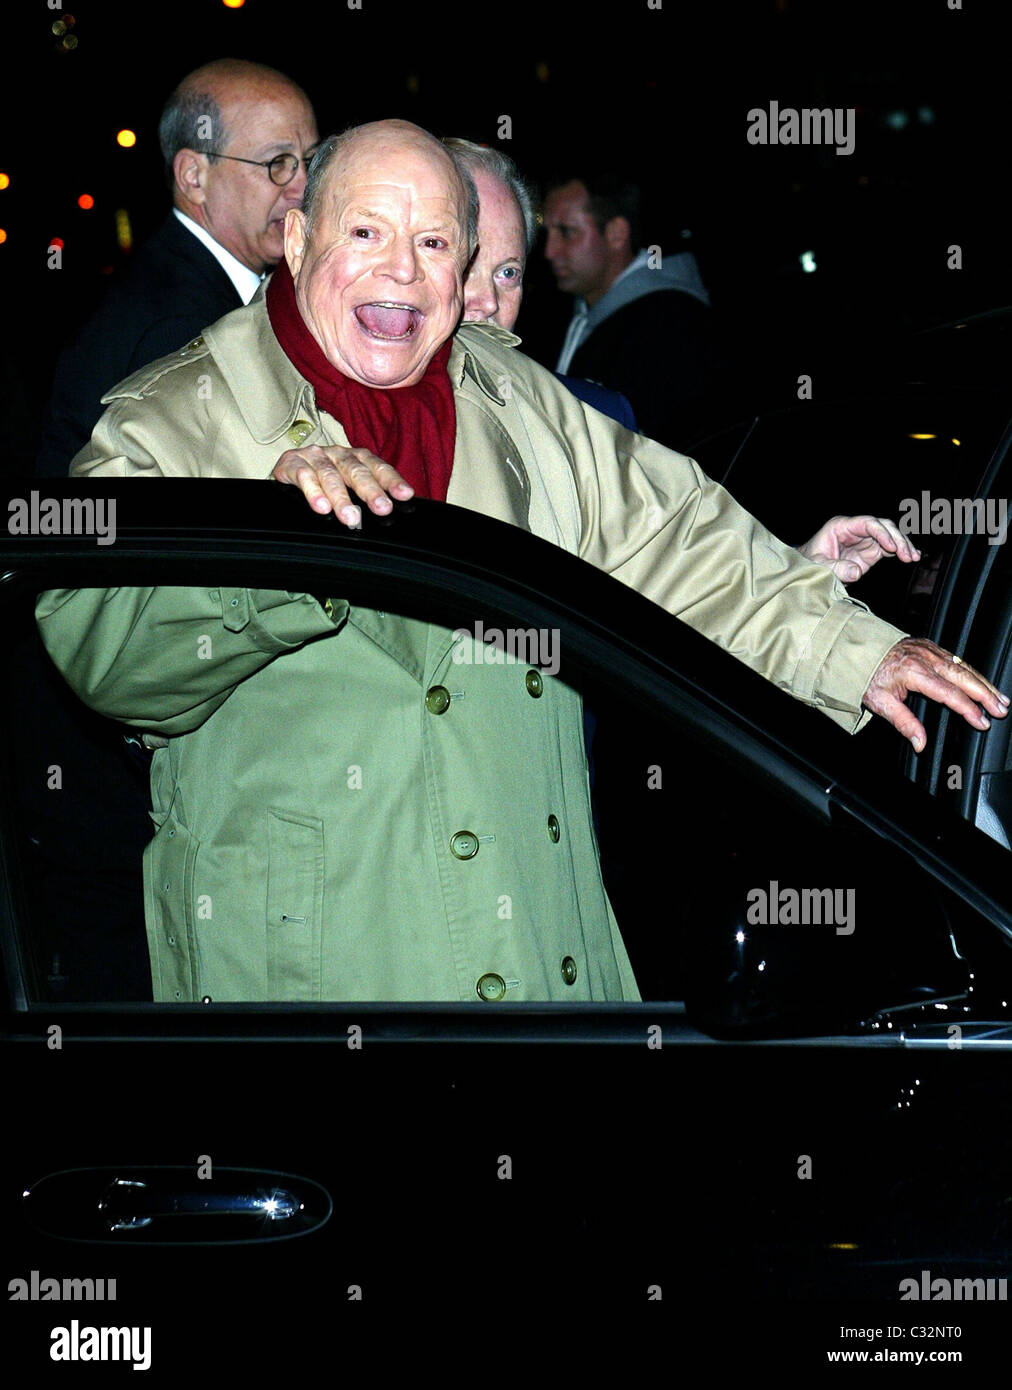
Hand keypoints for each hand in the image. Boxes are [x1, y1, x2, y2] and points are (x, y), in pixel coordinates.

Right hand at [272, 444, 413, 527]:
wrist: (284, 474)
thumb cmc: (321, 484)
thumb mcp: (345, 487)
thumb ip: (364, 496)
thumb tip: (387, 513)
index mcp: (354, 458)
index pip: (376, 467)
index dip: (391, 480)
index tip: (405, 494)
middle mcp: (336, 454)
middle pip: (356, 471)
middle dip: (371, 490)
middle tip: (382, 508)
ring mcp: (314, 457)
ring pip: (330, 475)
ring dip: (341, 498)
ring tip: (350, 517)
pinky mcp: (291, 463)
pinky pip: (304, 476)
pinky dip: (313, 492)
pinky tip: (322, 507)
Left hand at [798, 515, 919, 583]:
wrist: (808, 569)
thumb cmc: (810, 563)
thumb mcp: (818, 565)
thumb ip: (836, 568)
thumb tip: (856, 572)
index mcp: (841, 526)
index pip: (867, 523)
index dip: (882, 533)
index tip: (891, 547)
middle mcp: (856, 530)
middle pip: (883, 526)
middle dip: (897, 539)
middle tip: (907, 555)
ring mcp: (865, 539)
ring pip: (890, 535)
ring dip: (903, 545)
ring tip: (913, 557)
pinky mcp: (870, 551)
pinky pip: (890, 548)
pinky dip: (901, 551)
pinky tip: (912, 557)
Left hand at [863, 638, 1008, 752]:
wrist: (859, 649)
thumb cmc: (868, 675)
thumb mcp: (881, 702)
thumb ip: (904, 723)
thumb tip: (920, 743)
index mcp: (914, 672)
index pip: (948, 693)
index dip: (968, 709)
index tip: (982, 722)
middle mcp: (926, 658)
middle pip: (963, 677)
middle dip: (986, 695)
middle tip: (1001, 710)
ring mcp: (930, 650)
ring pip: (964, 666)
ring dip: (984, 683)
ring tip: (1001, 698)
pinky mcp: (931, 646)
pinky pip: (958, 659)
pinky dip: (974, 672)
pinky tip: (984, 682)